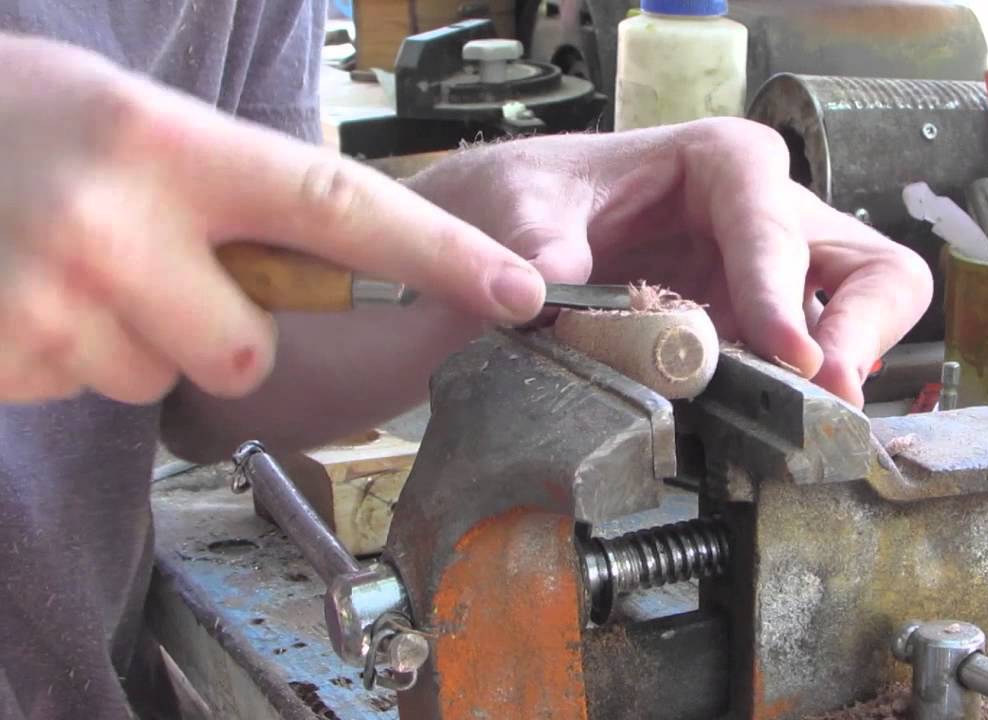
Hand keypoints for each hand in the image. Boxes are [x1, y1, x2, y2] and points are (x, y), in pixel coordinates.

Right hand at [0, 35, 545, 404]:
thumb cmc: (18, 119)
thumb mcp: (138, 120)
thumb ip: (238, 189)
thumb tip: (339, 256)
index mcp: (169, 144)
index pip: (338, 207)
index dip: (438, 255)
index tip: (518, 289)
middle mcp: (114, 222)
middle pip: (249, 348)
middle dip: (223, 331)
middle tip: (155, 269)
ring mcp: (53, 299)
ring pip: (167, 376)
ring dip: (137, 339)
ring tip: (70, 264)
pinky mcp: (10, 358)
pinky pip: (93, 389)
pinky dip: (75, 355)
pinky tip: (32, 291)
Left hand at [411, 118, 932, 404]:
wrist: (516, 230)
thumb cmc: (538, 195)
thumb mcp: (526, 202)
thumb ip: (538, 241)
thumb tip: (547, 290)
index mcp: (727, 165)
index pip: (777, 226)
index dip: (784, 292)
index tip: (787, 355)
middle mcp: (771, 219)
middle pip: (873, 269)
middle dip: (861, 332)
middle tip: (829, 392)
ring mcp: (775, 283)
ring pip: (861, 322)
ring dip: (843, 377)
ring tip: (811, 428)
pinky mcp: (757, 334)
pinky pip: (807, 369)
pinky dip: (799, 403)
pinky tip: (770, 437)